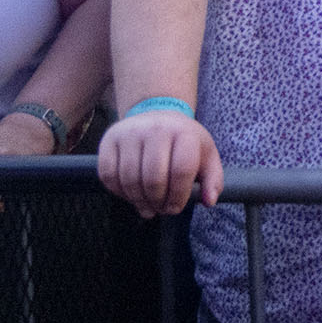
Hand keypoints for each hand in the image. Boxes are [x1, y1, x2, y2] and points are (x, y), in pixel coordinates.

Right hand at [97, 109, 223, 216]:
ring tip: (147, 205)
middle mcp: (155, 129)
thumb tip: (210, 201)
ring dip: (138, 201)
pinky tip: (130, 193)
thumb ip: (212, 179)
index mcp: (183, 132)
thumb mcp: (205, 153)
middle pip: (153, 179)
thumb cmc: (182, 140)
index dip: (178, 196)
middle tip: (160, 209)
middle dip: (157, 202)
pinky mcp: (109, 140)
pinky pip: (108, 175)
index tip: (176, 207)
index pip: (181, 170)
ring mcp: (129, 133)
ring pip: (129, 180)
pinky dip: (119, 192)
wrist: (156, 113)